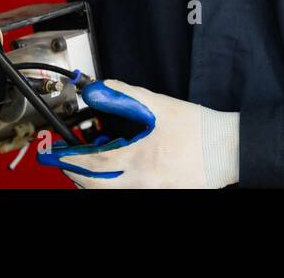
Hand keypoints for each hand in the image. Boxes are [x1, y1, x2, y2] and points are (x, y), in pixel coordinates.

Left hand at [36, 79, 238, 187]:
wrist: (227, 149)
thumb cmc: (198, 129)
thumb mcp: (159, 105)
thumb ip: (125, 95)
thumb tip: (98, 88)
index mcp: (139, 158)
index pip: (93, 163)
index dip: (70, 159)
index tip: (56, 154)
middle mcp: (142, 181)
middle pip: (96, 186)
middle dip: (75, 174)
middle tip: (64, 163)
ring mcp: (152, 192)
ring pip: (110, 193)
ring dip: (93, 181)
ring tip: (85, 168)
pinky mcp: (163, 195)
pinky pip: (129, 193)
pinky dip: (114, 185)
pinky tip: (115, 174)